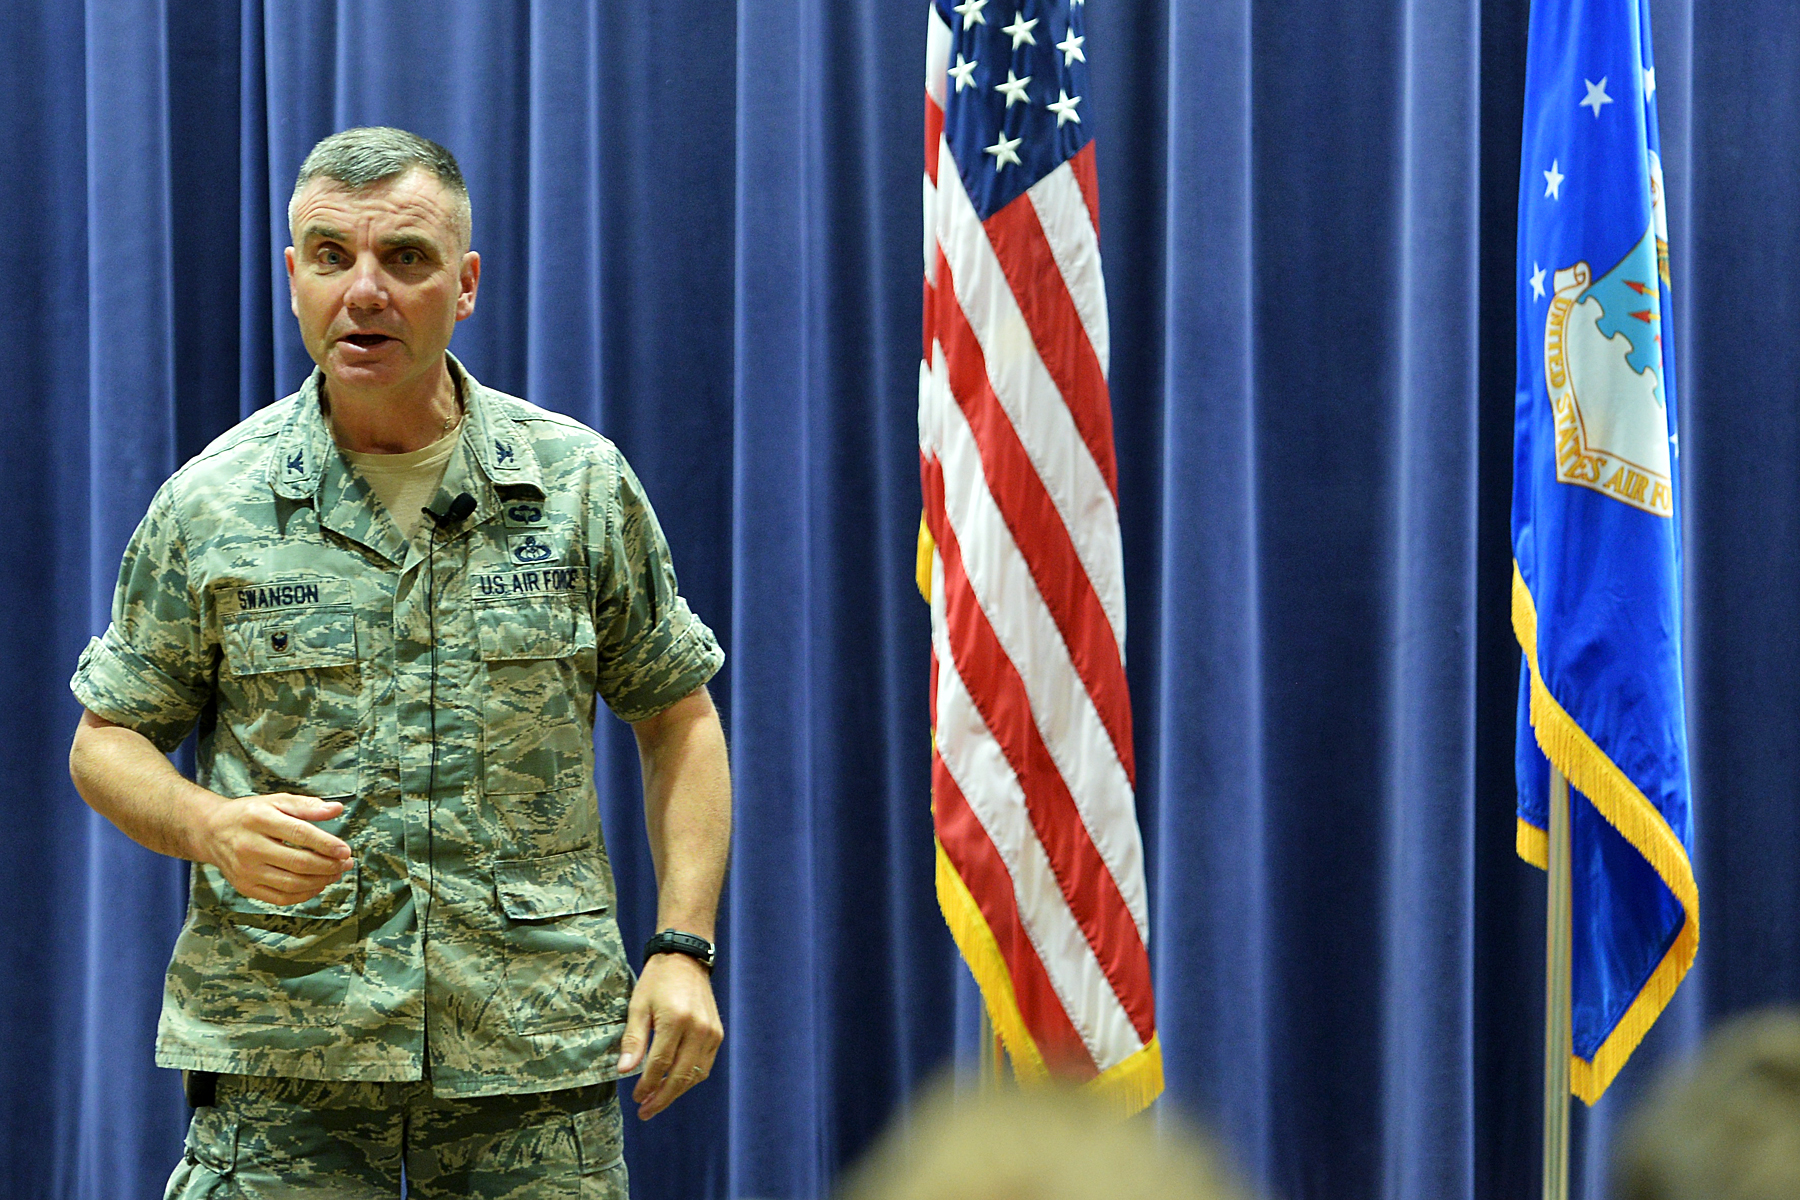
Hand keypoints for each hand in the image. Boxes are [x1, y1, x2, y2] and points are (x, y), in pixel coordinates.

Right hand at [198, 793, 352, 904]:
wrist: (211, 832)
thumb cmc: (250, 814)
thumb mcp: (276, 801)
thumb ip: (306, 805)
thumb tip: (337, 809)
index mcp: (258, 820)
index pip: (299, 834)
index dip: (326, 844)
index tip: (346, 850)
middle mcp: (249, 847)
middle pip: (297, 862)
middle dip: (328, 865)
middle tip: (346, 863)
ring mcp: (245, 871)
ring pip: (291, 883)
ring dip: (320, 881)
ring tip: (336, 873)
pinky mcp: (244, 887)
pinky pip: (280, 898)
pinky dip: (304, 894)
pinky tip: (318, 884)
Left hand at [617, 952, 722, 1119]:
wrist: (685, 959)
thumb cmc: (657, 981)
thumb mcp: (638, 1006)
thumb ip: (633, 1041)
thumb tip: (624, 1071)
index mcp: (676, 1020)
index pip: (660, 1064)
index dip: (647, 1085)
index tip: (636, 1098)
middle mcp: (698, 1028)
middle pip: (680, 1075)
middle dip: (662, 1097)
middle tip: (645, 1111)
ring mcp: (712, 1032)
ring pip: (695, 1075)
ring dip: (676, 1092)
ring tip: (657, 1100)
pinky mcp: (717, 1034)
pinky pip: (704, 1065)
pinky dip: (689, 1078)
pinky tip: (673, 1083)